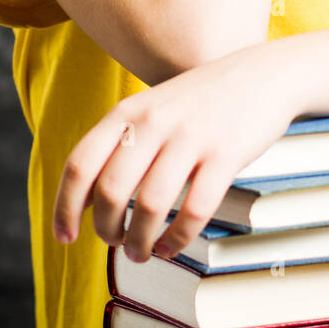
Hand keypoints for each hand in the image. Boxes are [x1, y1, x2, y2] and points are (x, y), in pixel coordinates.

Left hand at [52, 43, 299, 261]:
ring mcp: (191, 137)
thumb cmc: (202, 100)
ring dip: (140, 242)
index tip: (64, 237)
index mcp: (129, 111)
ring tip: (142, 253)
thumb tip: (82, 200)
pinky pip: (194, 210)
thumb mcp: (153, 108)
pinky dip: (178, 238)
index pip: (80, 164)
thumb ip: (119, 143)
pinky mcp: (226, 154)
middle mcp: (154, 122)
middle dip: (106, 230)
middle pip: (111, 191)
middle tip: (114, 243)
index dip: (65, 207)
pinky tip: (173, 246)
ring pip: (151, 206)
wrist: (264, 74)